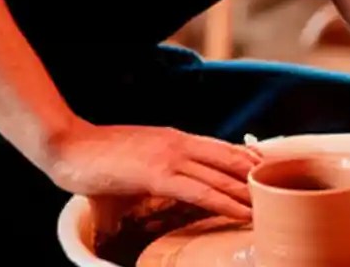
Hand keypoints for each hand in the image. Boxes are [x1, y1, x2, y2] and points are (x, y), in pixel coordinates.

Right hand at [43, 120, 262, 220]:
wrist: (69, 146)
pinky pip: (201, 192)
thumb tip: (154, 197)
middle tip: (280, 191)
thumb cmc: (97, 157)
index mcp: (175, 138)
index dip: (246, 161)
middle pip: (229, 160)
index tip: (266, 173)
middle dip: (255, 178)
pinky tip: (242, 211)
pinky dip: (225, 202)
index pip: (221, 148)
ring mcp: (171, 157)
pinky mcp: (158, 176)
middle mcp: (179, 143)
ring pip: (221, 177)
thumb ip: (150, 178)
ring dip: (247, 193)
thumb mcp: (134, 164)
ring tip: (270, 206)